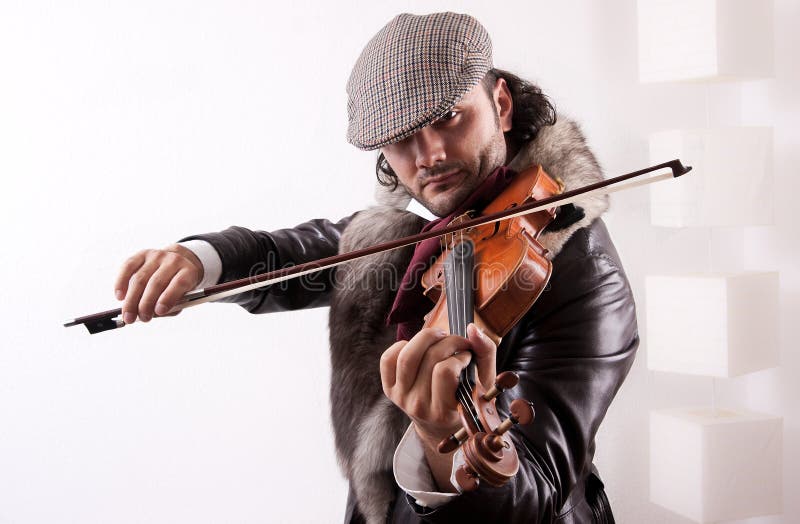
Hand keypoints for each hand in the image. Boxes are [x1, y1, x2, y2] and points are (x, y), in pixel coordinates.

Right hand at [114, 244, 203, 323]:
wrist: (179, 263)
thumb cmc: (179, 286)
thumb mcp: (183, 297)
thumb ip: (170, 306)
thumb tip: (151, 313)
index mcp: (189, 271)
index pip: (179, 283)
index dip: (168, 298)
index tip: (158, 312)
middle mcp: (174, 260)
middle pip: (156, 282)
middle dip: (145, 303)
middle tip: (139, 318)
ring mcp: (157, 255)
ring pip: (140, 278)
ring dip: (132, 299)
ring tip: (129, 315)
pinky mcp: (143, 254)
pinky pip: (128, 266)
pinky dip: (121, 282)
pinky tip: (120, 296)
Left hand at [380, 324, 496, 446]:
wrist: (439, 426)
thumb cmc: (465, 401)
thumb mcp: (483, 384)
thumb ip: (485, 354)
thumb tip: (473, 328)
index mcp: (443, 412)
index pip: (445, 372)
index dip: (460, 356)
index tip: (468, 356)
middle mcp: (418, 406)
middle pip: (429, 358)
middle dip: (449, 341)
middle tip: (458, 342)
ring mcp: (400, 397)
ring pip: (407, 355)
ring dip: (426, 337)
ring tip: (440, 337)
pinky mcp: (388, 388)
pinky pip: (388, 358)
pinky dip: (402, 345)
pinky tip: (418, 348)